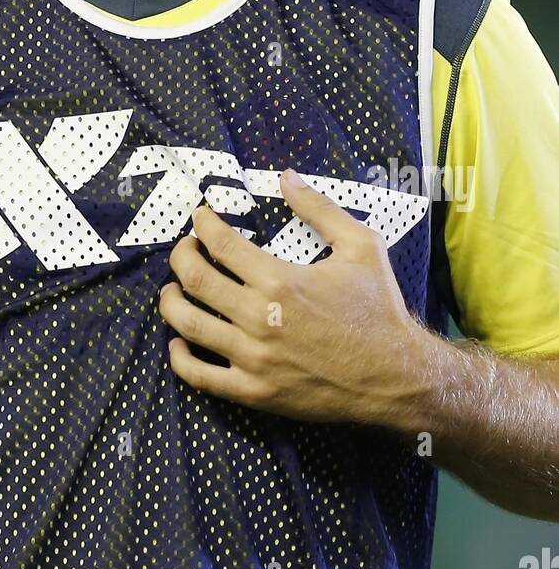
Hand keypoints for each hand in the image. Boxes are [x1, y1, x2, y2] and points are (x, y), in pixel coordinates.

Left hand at [159, 168, 429, 425]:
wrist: (396, 376)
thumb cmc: (379, 308)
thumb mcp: (360, 246)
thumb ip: (319, 208)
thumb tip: (285, 176)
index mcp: (280, 280)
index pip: (219, 243)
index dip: (202, 225)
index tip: (200, 218)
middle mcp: (259, 319)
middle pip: (194, 281)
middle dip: (180, 257)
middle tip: (185, 249)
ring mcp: (253, 359)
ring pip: (188, 326)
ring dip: (170, 303)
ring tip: (173, 291)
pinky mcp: (255, 392)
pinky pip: (201, 378)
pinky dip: (180, 359)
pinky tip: (179, 343)